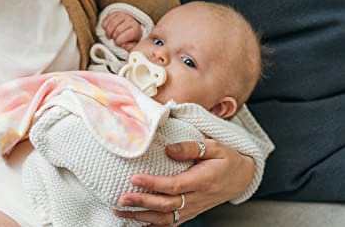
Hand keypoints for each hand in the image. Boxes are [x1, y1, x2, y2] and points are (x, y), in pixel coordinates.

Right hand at [102, 12, 141, 50]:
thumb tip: (125, 48)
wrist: (130, 27)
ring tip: (110, 35)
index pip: (123, 37)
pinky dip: (105, 26)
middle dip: (113, 37)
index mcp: (136, 29)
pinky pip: (106, 19)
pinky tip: (109, 29)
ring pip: (110, 24)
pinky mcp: (116, 13)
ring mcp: (123, 15)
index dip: (118, 42)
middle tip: (114, 39)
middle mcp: (130, 20)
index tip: (118, 43)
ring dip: (108, 32)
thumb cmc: (131, 38)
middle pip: (116, 30)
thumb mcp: (133, 44)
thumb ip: (130, 48)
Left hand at [113, 139, 255, 225]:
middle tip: (121, 198)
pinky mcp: (191, 212)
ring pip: (166, 218)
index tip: (134, 178)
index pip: (174, 186)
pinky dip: (154, 225)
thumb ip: (191, 147)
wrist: (242, 177)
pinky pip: (172, 222)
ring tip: (121, 210)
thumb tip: (168, 149)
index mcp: (202, 181)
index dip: (153, 184)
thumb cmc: (227, 159)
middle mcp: (197, 198)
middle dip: (142, 203)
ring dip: (142, 216)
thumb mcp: (214, 146)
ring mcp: (194, 208)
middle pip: (166, 205)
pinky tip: (138, 222)